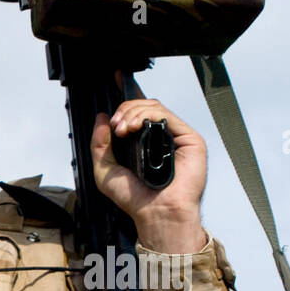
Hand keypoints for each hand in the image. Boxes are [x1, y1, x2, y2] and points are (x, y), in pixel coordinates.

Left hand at [91, 82, 206, 252]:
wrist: (155, 213)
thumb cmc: (134, 199)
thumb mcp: (105, 171)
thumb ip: (100, 145)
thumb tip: (101, 117)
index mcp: (143, 142)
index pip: (136, 112)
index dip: (127, 93)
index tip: (115, 78)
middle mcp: (159, 136)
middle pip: (142, 105)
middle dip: (124, 109)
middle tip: (114, 126)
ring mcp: (175, 136)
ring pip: (153, 106)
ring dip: (132, 112)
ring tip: (121, 130)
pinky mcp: (188, 137)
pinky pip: (166, 115)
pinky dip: (146, 116)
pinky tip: (134, 128)